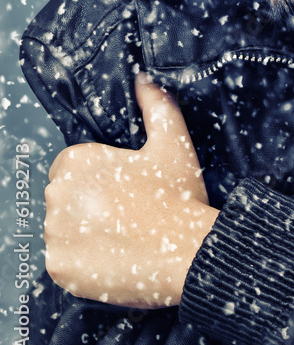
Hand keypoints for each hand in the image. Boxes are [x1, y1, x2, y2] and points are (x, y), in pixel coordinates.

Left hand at [44, 75, 217, 307]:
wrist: (188, 252)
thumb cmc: (180, 196)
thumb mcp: (172, 141)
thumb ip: (156, 104)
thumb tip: (144, 78)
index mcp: (77, 160)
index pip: (71, 167)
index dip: (99, 177)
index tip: (124, 189)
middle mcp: (57, 194)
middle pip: (64, 198)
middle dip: (88, 204)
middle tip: (125, 213)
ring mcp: (55, 232)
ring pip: (63, 230)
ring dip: (84, 233)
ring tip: (122, 236)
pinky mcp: (58, 266)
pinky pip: (63, 262)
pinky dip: (82, 263)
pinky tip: (113, 256)